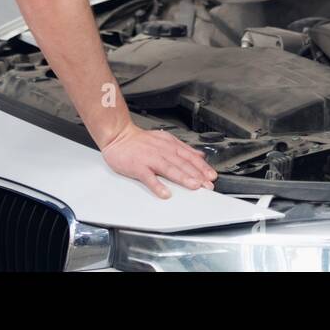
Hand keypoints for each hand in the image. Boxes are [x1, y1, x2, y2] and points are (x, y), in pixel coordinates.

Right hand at [100, 124, 218, 198]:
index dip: (202, 167)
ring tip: (193, 186)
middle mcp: (162, 151)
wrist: (118, 136)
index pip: (190, 156)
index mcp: (169, 145)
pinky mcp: (137, 166)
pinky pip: (148, 177)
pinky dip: (157, 185)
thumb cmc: (140, 141)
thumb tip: (199, 155)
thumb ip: (183, 148)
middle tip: (208, 185)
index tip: (211, 177)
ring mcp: (150, 158)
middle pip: (182, 163)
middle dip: (197, 174)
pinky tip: (165, 193)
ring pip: (169, 168)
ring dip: (183, 177)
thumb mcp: (165, 139)